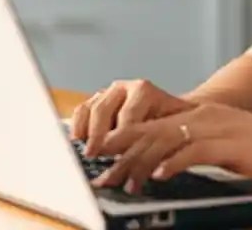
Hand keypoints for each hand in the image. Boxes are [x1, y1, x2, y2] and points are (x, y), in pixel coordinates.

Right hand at [70, 79, 195, 157]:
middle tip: (95, 153)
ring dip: (86, 131)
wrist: (173, 111)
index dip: (120, 135)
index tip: (115, 152)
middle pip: (103, 109)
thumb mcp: (173, 129)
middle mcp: (124, 88)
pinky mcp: (96, 101)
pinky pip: (82, 110)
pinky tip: (78, 140)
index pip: (127, 114)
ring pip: (90, 108)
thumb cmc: (174, 123)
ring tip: (87, 150)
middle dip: (98, 134)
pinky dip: (77, 125)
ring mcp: (108, 93)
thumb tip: (153, 163)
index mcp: (144, 91)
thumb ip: (161, 140)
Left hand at [89, 103, 251, 195]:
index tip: (99, 158)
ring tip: (118, 180)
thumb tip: (163, 168)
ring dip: (137, 162)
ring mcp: (216, 128)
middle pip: (150, 130)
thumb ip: (195, 152)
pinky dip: (172, 164)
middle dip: (119, 152)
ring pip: (164, 140)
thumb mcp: (225, 148)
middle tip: (97, 173)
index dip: (123, 139)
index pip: (152, 124)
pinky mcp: (230, 144)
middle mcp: (203, 116)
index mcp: (200, 116)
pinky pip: (194, 151)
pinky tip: (157, 176)